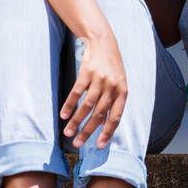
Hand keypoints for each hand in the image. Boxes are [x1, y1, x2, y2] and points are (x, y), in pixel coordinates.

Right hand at [61, 32, 127, 148]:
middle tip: (78, 143)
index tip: (99, 145)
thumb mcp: (117, 84)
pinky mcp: (87, 73)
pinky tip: (64, 115)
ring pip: (87, 105)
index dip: (108, 132)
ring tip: (68, 132)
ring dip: (76, 121)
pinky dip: (69, 105)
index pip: (116, 117)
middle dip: (88, 130)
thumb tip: (102, 124)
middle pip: (99, 114)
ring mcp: (100, 79)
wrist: (103, 42)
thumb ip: (111, 103)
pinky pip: (76, 93)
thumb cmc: (111, 67)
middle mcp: (113, 87)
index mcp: (123, 92)